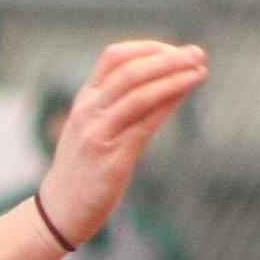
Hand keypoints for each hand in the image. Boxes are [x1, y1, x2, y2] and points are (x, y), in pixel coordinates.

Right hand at [38, 41, 206, 246]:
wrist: (59, 211)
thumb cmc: (83, 169)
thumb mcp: (94, 130)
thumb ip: (119, 107)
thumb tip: (164, 86)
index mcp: (84, 101)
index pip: (114, 58)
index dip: (148, 49)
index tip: (175, 51)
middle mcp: (89, 113)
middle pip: (130, 72)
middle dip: (167, 59)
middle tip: (197, 53)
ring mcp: (98, 135)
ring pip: (139, 95)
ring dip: (173, 78)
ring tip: (199, 70)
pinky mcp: (112, 159)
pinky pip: (145, 124)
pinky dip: (168, 104)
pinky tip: (185, 95)